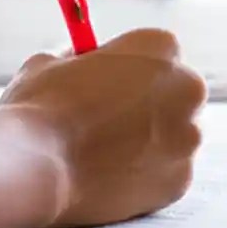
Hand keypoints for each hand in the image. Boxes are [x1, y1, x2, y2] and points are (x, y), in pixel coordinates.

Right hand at [0, 29, 205, 227]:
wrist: (39, 165)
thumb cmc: (41, 107)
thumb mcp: (52, 62)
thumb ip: (80, 61)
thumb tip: (80, 67)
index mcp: (160, 46)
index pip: (157, 51)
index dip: (130, 67)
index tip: (110, 81)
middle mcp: (186, 88)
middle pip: (175, 93)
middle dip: (148, 105)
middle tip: (109, 119)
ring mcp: (188, 137)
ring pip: (173, 137)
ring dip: (148, 142)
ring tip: (102, 153)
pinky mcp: (181, 180)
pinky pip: (166, 174)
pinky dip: (144, 176)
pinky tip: (109, 177)